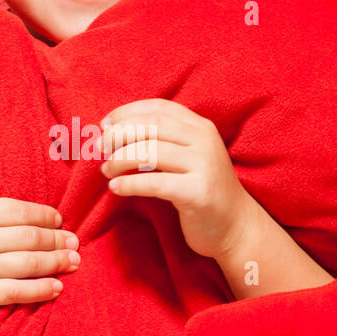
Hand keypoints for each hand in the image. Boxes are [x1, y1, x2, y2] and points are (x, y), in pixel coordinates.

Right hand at [0, 155, 78, 311]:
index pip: (19, 211)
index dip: (44, 215)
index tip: (59, 219)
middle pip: (31, 237)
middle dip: (57, 239)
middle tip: (74, 241)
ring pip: (29, 263)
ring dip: (57, 262)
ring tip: (74, 261)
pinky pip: (15, 291)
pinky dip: (40, 290)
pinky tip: (57, 287)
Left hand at [100, 98, 251, 259]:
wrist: (236, 227)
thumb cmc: (201, 190)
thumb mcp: (187, 157)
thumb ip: (162, 141)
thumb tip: (114, 132)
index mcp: (201, 127)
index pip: (158, 108)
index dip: (127, 112)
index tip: (105, 124)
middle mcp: (204, 141)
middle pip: (151, 126)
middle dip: (119, 134)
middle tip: (100, 147)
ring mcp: (204, 166)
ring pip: (150, 152)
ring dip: (120, 159)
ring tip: (106, 170)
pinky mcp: (198, 193)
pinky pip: (155, 183)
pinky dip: (129, 184)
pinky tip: (115, 188)